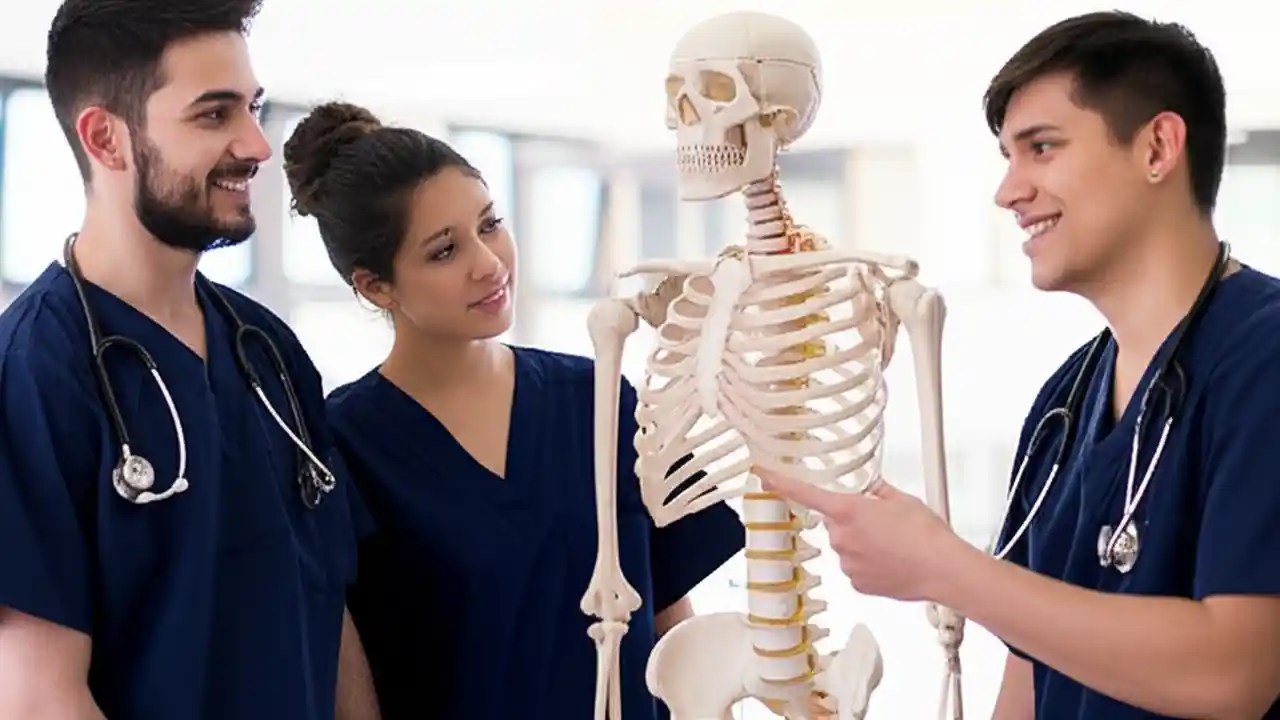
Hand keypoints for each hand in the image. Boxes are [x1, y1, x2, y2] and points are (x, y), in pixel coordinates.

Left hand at [758, 470, 961, 602]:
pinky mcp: (856, 583)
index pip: (804, 493)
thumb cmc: (926, 534)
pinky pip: (854, 567)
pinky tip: (890, 561)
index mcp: (849, 511)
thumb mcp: (901, 499)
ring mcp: (847, 563)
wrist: (943, 570)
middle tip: (881, 523)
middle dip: (851, 519)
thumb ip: (876, 490)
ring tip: (893, 544)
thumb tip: (868, 486)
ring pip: (845, 546)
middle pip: (833, 522)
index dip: (779, 482)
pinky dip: (868, 562)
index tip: (762, 475)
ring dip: (861, 542)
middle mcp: (842, 538)